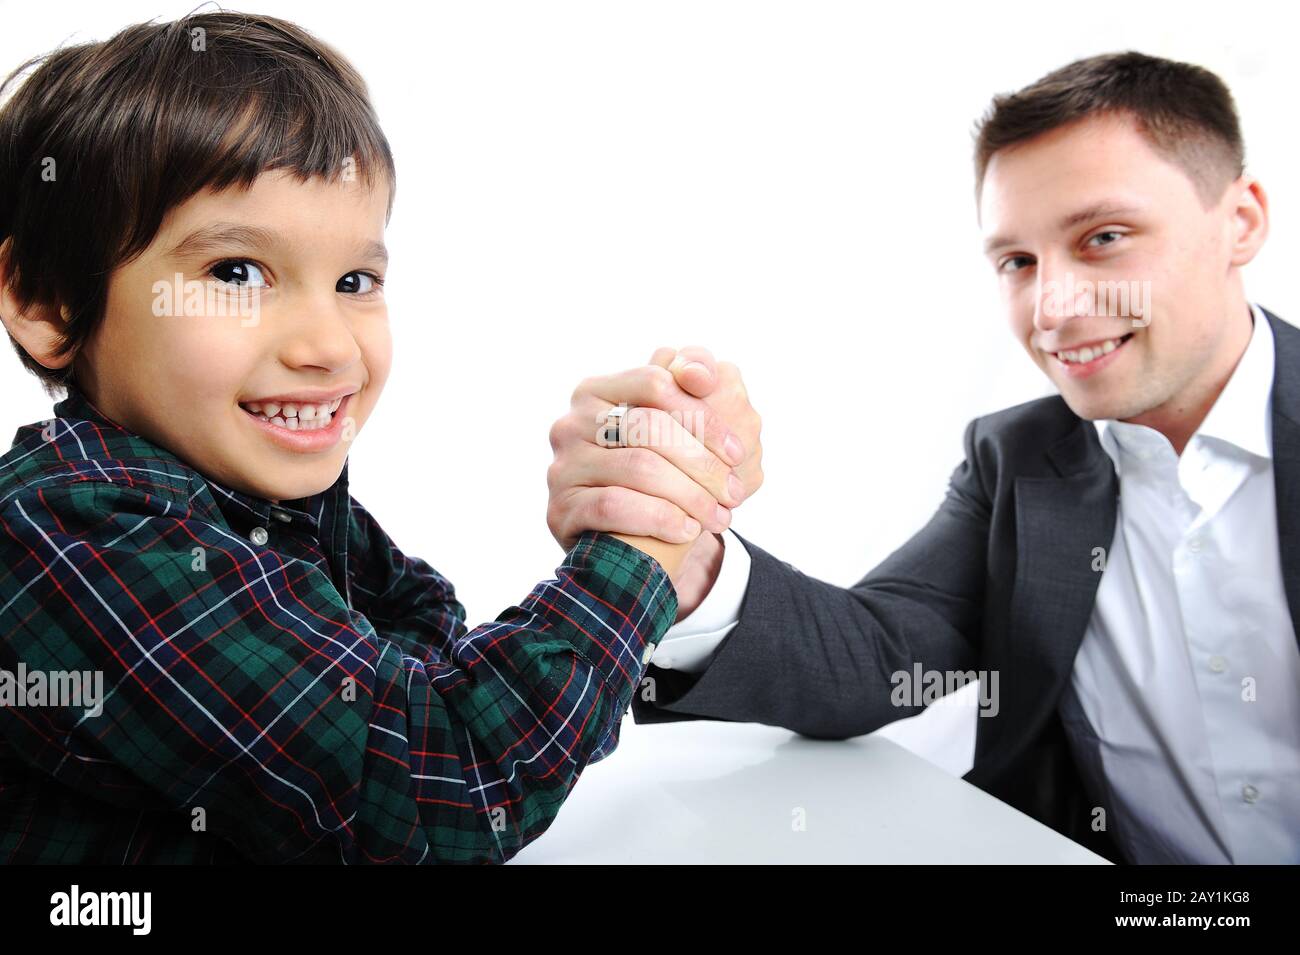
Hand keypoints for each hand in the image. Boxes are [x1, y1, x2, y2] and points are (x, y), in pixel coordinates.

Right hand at [547, 346, 762, 608]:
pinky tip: (687, 531)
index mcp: (596, 391)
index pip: (655, 383)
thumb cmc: (657, 471)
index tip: (737, 452)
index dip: (702, 415)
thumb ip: (691, 385)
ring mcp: (561, 466)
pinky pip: (614, 506)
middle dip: (702, 463)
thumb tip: (702, 372)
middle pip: (649, 427)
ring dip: (691, 496)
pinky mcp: (559, 509)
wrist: (621, 539)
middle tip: (735, 493)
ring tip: (720, 517)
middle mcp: (571, 423)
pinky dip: (659, 517)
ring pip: (639, 467)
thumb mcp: (676, 426)